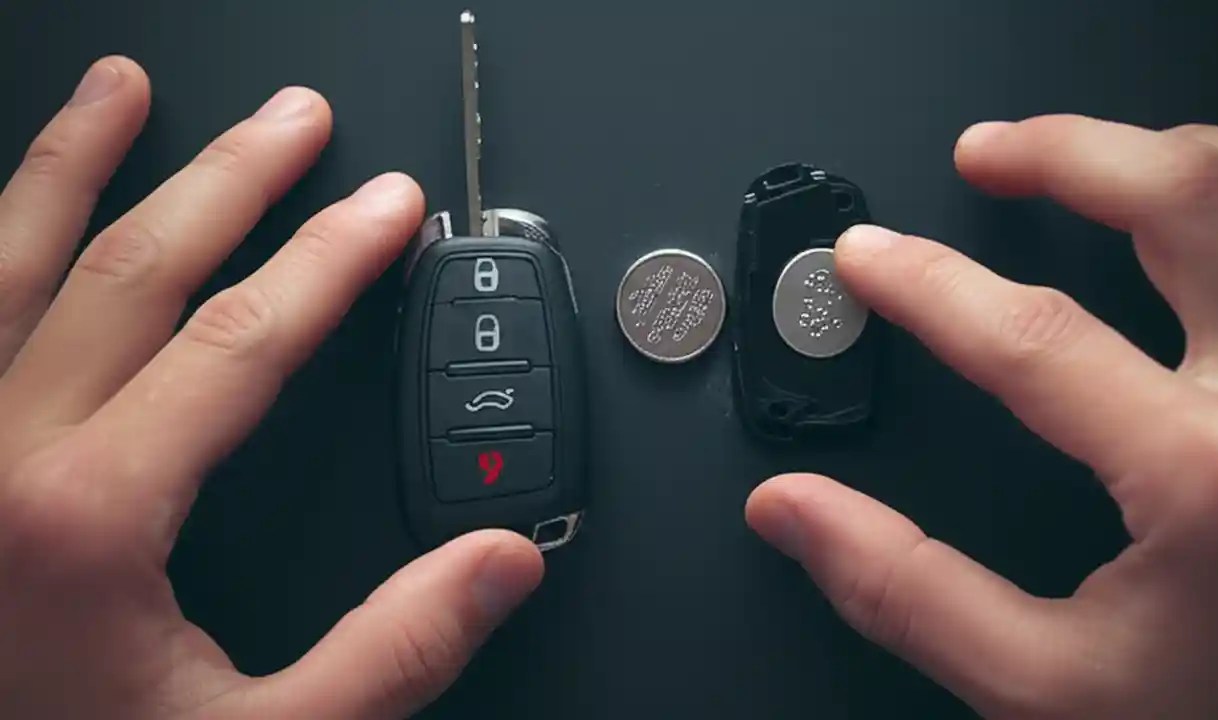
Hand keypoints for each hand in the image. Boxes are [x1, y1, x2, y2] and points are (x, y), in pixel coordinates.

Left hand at [0, 57, 542, 718]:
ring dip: (74, 164)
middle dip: (231, 179)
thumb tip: (498, 566)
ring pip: (7, 261)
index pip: (240, 339)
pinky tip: (11, 218)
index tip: (383, 208)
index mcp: (85, 515)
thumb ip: (390, 654)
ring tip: (121, 93)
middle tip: (294, 121)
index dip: (330, 259)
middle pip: (133, 269)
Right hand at [747, 7, 1217, 719]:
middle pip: (1181, 202)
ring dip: (1174, 142)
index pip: (1032, 339)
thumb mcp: (1050, 693)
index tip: (869, 258)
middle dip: (1064, 154)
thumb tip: (793, 513)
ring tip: (1099, 145)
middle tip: (988, 153)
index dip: (926, 286)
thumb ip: (910, 594)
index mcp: (1213, 479)